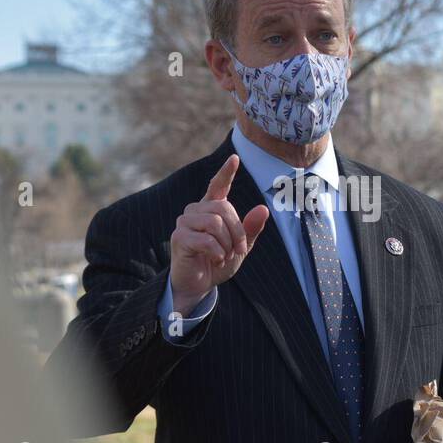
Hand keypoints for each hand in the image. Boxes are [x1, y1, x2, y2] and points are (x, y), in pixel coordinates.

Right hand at [169, 154, 269, 315]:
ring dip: (227, 244)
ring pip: (215, 222)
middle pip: (224, 208)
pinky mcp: (179, 237)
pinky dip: (217, 252)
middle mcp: (196, 211)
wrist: (199, 284)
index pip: (218, 186)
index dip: (226, 172)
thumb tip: (263, 209)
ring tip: (224, 256)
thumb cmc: (218, 262)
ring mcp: (185, 222)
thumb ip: (250, 230)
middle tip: (239, 250)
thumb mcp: (240, 248)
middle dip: (238, 232)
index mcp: (211, 209)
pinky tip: (215, 259)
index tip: (235, 158)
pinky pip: (206, 239)